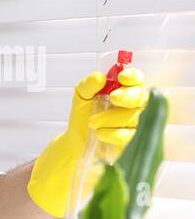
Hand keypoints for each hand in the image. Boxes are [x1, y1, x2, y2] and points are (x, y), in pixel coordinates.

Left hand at [27, 67, 148, 217]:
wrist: (76, 141)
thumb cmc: (82, 116)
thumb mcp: (81, 98)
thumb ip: (88, 85)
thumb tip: (99, 77)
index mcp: (124, 90)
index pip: (137, 79)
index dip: (133, 77)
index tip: (122, 78)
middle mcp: (133, 105)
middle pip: (142, 97)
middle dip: (128, 96)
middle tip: (113, 98)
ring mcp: (136, 123)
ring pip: (135, 117)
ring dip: (111, 118)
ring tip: (93, 122)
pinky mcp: (133, 140)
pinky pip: (130, 135)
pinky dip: (113, 134)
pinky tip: (100, 134)